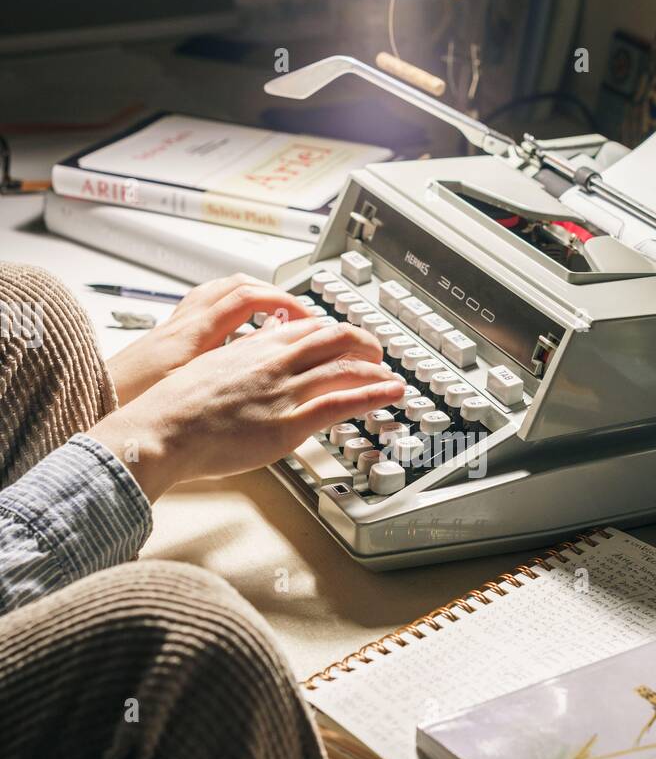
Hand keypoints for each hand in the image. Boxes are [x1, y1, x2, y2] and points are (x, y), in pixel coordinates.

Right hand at [90, 315, 403, 502]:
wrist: (162, 430)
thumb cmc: (175, 409)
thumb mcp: (207, 370)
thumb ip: (235, 363)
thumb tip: (248, 363)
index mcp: (253, 347)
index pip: (304, 328)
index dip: (329, 332)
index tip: (340, 338)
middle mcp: (274, 361)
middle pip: (332, 338)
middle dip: (361, 342)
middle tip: (375, 352)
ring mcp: (284, 390)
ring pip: (344, 366)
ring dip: (375, 368)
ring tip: (390, 375)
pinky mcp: (290, 422)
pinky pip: (342, 402)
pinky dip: (373, 394)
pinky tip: (390, 394)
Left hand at [107, 273, 313, 404]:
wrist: (90, 403)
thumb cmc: (135, 400)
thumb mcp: (192, 389)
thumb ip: (232, 372)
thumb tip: (270, 362)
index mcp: (193, 333)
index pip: (247, 297)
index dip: (283, 301)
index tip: (308, 317)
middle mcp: (184, 321)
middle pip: (236, 285)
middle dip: (274, 293)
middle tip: (300, 311)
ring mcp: (173, 326)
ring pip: (218, 293)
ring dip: (250, 296)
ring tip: (274, 313)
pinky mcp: (165, 337)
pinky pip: (203, 309)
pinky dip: (226, 311)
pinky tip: (235, 332)